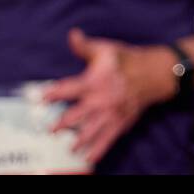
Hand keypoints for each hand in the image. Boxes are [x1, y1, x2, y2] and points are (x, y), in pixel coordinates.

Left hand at [44, 28, 176, 165]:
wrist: (152, 73)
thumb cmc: (126, 60)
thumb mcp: (105, 49)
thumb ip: (85, 46)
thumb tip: (72, 35)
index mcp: (94, 81)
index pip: (69, 89)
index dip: (54, 93)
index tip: (41, 98)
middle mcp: (101, 100)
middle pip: (77, 115)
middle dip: (62, 123)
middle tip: (50, 130)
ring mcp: (111, 113)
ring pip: (91, 131)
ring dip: (79, 140)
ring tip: (69, 147)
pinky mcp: (121, 122)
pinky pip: (108, 139)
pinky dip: (99, 150)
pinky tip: (89, 158)